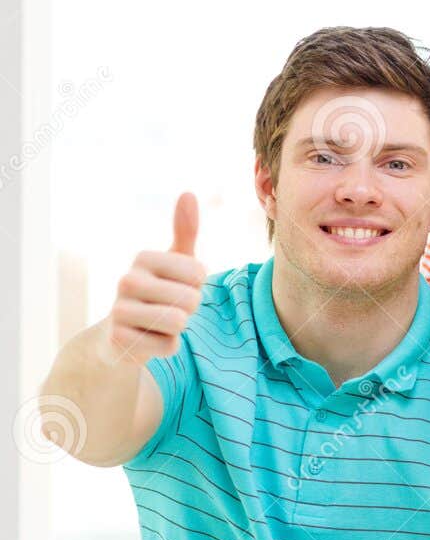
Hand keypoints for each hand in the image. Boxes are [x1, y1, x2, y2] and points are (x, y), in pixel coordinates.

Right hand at [105, 193, 204, 363]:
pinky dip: (166, 347)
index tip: (178, 286)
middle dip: (188, 309)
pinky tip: (148, 340)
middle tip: (169, 308)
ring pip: (179, 323)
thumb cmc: (158, 291)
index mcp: (143, 258)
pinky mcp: (119, 341)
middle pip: (190, 299)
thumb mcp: (175, 260)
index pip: (199, 273)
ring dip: (178, 329)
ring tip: (159, 324)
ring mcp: (119, 311)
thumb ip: (185, 230)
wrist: (120, 334)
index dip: (197, 286)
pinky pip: (168, 347)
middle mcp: (126, 280)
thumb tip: (188, 193)